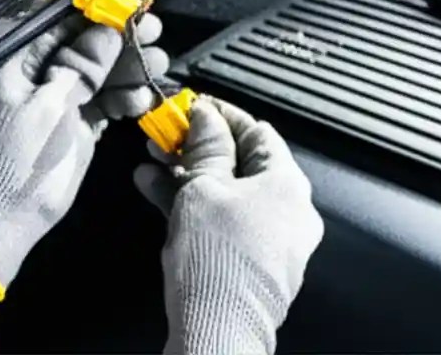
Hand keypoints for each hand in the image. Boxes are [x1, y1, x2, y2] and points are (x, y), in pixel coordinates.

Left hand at [0, 14, 166, 293]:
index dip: (96, 18)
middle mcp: (44, 79)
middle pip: (88, 52)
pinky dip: (125, 102)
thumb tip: (107, 32)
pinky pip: (107, 106)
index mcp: (23, 67)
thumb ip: (80, 67)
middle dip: (121, 43)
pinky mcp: (81, 128)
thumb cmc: (20, 153)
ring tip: (160, 64)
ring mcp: (64, 104)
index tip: (129, 9)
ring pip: (102, 79)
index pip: (62, 30)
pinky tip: (144, 100)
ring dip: (130, 71)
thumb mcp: (50, 104)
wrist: (11, 213)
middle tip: (155, 31)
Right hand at [134, 96, 323, 354]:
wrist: (218, 332)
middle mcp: (290, 211)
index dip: (220, 115)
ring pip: (229, 194)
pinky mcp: (253, 265)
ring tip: (150, 166)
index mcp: (288, 185)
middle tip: (164, 138)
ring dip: (189, 176)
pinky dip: (196, 206)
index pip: (257, 131)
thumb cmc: (217, 259)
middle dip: (197, 148)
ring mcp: (274, 240)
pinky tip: (158, 194)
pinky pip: (225, 222)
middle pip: (242, 163)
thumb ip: (205, 146)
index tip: (189, 107)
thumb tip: (206, 116)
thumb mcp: (202, 187)